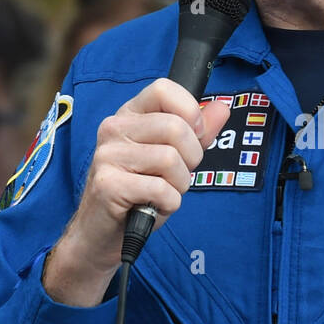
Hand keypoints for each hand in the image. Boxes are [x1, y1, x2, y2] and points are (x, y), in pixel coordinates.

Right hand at [43, 79, 229, 305]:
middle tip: (177, 176)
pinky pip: (161, 189)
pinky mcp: (108, 185)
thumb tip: (222, 108)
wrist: (101, 235)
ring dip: (178, 185)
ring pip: (171, 160)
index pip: (164, 88)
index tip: (193, 137)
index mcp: (129, 115)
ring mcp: (108, 156)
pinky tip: (152, 207)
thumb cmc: (139, 194)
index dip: (190, 112)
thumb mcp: (172, 159)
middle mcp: (114, 129)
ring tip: (162, 193)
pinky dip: (168, 204)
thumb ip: (197, 133)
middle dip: (191, 158)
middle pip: (176, 127)